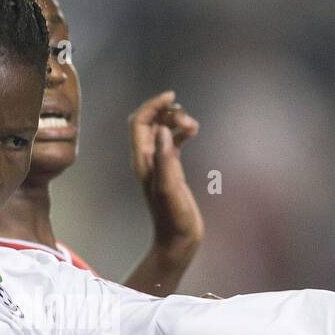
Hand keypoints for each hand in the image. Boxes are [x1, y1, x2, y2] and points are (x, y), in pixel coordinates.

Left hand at [128, 90, 203, 251]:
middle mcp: (147, 159)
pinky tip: (193, 133)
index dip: (153, 105)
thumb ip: (165, 159)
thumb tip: (161, 130)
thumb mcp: (170, 187)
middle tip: (188, 122)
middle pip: (149, 122)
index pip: (140, 122)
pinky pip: (172, 142)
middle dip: (167, 113)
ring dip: (176, 122)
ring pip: (161, 130)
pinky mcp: (171, 169)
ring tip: (194, 128)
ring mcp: (159, 164)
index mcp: (143, 161)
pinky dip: (181, 133)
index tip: (172, 96)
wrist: (177, 239)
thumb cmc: (174, 217)